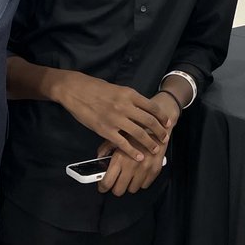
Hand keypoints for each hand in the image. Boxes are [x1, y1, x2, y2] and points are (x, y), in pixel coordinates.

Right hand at [54, 71, 172, 159]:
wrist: (75, 90)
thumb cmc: (95, 88)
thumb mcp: (117, 89)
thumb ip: (130, 99)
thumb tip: (142, 108)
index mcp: (129, 94)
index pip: (152, 107)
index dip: (162, 117)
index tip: (168, 123)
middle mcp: (125, 106)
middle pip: (149, 121)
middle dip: (160, 132)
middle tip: (165, 138)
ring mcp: (116, 119)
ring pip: (139, 134)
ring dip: (150, 143)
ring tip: (155, 150)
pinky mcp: (105, 130)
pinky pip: (123, 143)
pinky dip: (133, 152)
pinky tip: (139, 157)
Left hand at [95, 138, 167, 195]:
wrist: (157, 128)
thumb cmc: (137, 132)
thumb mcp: (118, 137)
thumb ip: (106, 148)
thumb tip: (99, 157)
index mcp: (120, 158)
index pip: (107, 182)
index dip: (102, 187)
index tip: (102, 186)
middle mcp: (131, 166)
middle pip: (118, 190)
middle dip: (115, 187)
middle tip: (116, 181)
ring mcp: (144, 170)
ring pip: (132, 190)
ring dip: (129, 184)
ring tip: (129, 174)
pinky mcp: (154, 171)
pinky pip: (144, 185)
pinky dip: (141, 181)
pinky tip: (139, 172)